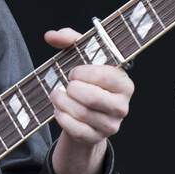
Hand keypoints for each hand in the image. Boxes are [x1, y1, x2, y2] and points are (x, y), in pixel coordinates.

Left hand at [43, 27, 134, 173]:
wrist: (85, 114)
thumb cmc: (86, 81)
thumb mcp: (81, 56)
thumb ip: (69, 40)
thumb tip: (51, 35)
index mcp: (124, 83)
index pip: (105, 76)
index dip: (83, 73)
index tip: (73, 72)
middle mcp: (122, 106)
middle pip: (93, 98)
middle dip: (72, 89)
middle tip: (65, 85)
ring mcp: (111, 125)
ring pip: (82, 114)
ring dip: (63, 103)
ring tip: (57, 95)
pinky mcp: (96, 138)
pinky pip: (76, 130)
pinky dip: (62, 118)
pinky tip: (59, 110)